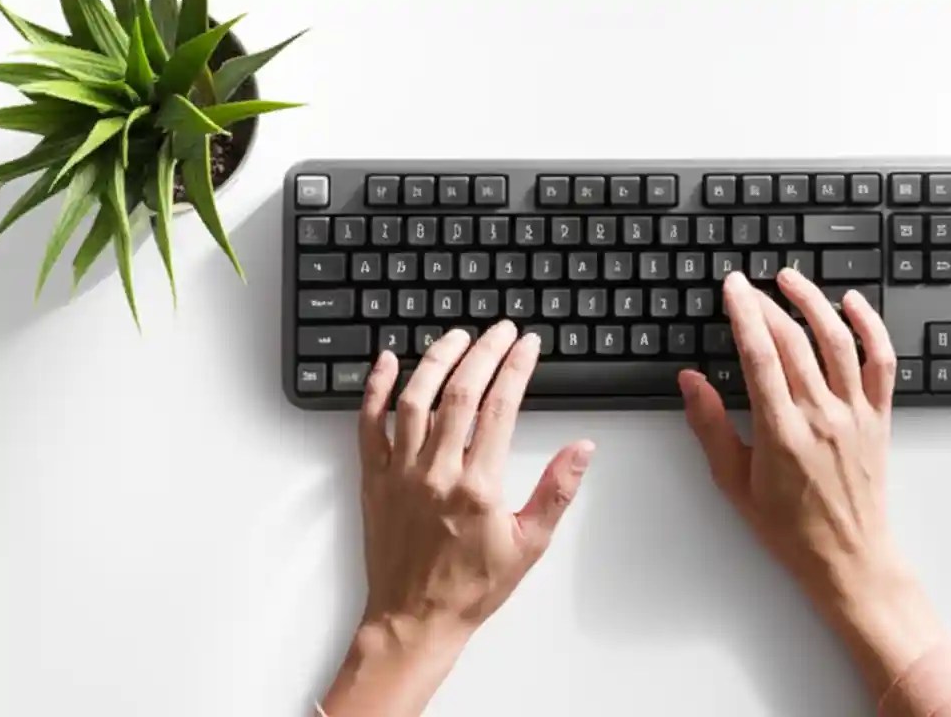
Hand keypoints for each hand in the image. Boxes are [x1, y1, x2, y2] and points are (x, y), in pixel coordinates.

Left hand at [322, 321, 594, 716]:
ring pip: (414, 399)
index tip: (526, 346)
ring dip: (436, 360)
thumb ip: (557, 490)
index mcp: (477, 487)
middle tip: (499, 330)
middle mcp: (436, 473)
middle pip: (459, 393)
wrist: (415, 620)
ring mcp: (399, 473)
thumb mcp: (530, 544)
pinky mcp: (372, 480)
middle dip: (483, 351)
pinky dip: (374, 389)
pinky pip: (368, 424)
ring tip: (456, 336)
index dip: (516, 368)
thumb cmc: (470, 587)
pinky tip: (385, 362)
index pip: (500, 408)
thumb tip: (582, 449)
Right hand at [679, 270, 943, 695]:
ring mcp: (855, 414)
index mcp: (783, 433)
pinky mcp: (879, 417)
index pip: (761, 357)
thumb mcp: (735, 483)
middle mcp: (823, 417)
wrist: (849, 559)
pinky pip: (882, 361)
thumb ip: (711, 427)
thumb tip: (691, 382)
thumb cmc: (791, 529)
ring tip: (791, 280)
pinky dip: (870, 326)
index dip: (744, 314)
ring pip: (838, 340)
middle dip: (767, 304)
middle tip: (748, 285)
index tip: (732, 288)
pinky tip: (853, 304)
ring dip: (814, 302)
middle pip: (795, 341)